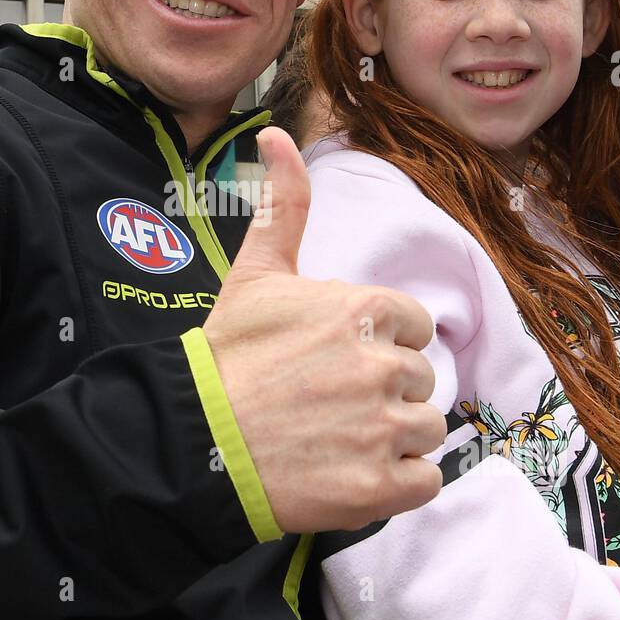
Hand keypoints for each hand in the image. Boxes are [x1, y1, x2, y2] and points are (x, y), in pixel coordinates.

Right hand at [203, 126, 444, 533]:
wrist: (193, 439)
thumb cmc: (227, 356)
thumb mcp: (255, 273)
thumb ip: (281, 204)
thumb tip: (275, 132)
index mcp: (365, 309)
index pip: (414, 328)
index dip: (380, 345)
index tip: (337, 361)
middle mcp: (384, 365)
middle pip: (421, 380)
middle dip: (384, 392)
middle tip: (327, 405)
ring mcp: (383, 428)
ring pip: (426, 429)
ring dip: (392, 438)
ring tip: (337, 441)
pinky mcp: (381, 487)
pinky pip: (425, 480)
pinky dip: (398, 482)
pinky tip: (352, 473)